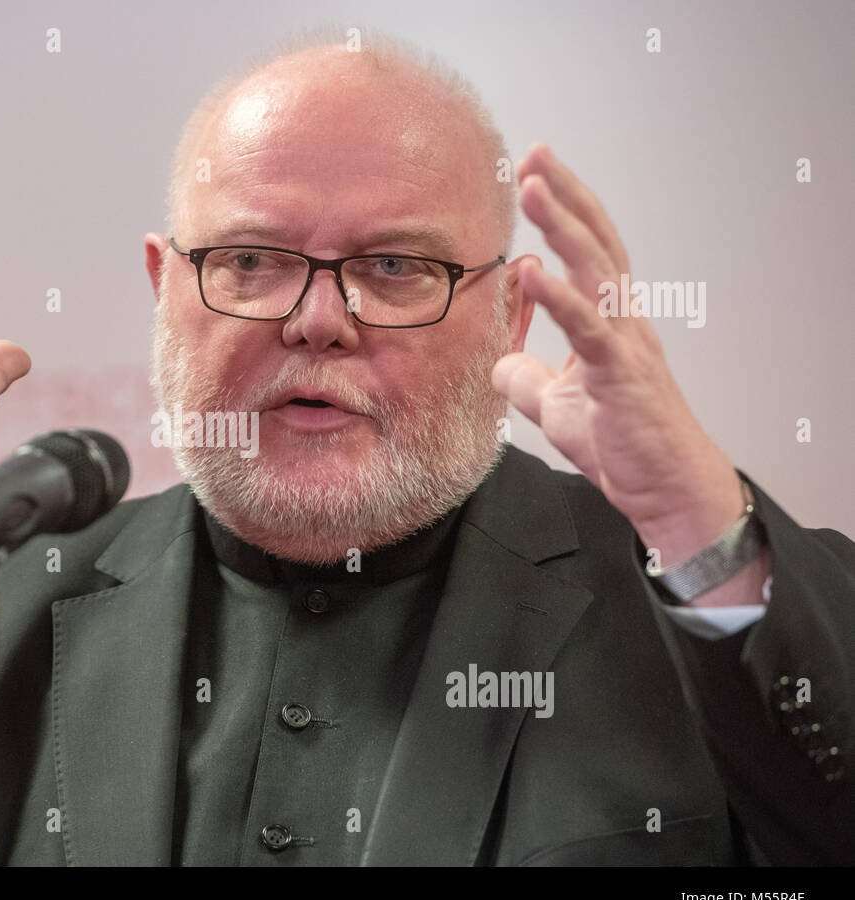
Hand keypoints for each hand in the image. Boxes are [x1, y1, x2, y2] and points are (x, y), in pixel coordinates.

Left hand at [491, 145, 766, 604]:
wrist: (662, 487)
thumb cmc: (620, 443)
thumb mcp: (556, 405)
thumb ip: (527, 377)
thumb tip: (497, 362)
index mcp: (609, 320)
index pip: (586, 251)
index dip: (563, 210)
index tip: (534, 172)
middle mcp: (623, 319)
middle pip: (595, 242)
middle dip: (565, 195)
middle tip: (535, 153)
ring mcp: (625, 343)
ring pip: (596, 270)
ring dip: (563, 227)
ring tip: (533, 188)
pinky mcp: (621, 376)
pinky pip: (589, 330)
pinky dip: (560, 299)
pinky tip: (532, 274)